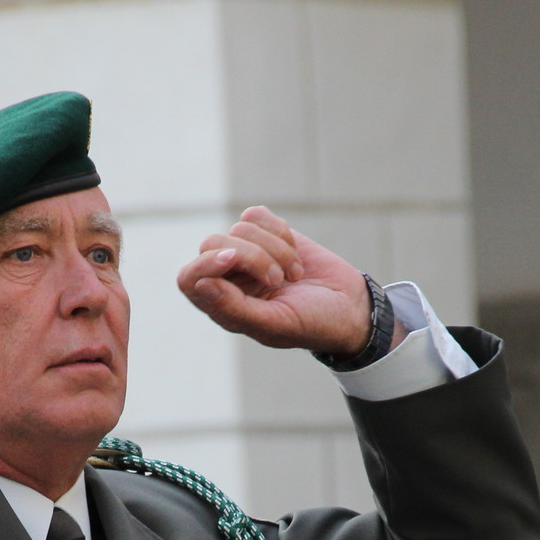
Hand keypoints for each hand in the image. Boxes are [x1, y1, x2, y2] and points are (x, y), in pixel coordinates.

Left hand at [177, 207, 370, 356]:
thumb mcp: (276, 324)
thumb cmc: (311, 323)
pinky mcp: (266, 233)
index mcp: (221, 306)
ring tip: (294, 275)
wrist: (350, 307)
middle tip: (279, 279)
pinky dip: (279, 232)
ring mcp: (246, 253)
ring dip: (275, 250)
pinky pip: (256, 215)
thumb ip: (235, 309)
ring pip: (239, 228)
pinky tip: (295, 256)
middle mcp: (228, 278)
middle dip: (251, 256)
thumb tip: (202, 284)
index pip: (190, 277)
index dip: (206, 264)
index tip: (233, 259)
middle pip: (212, 244)